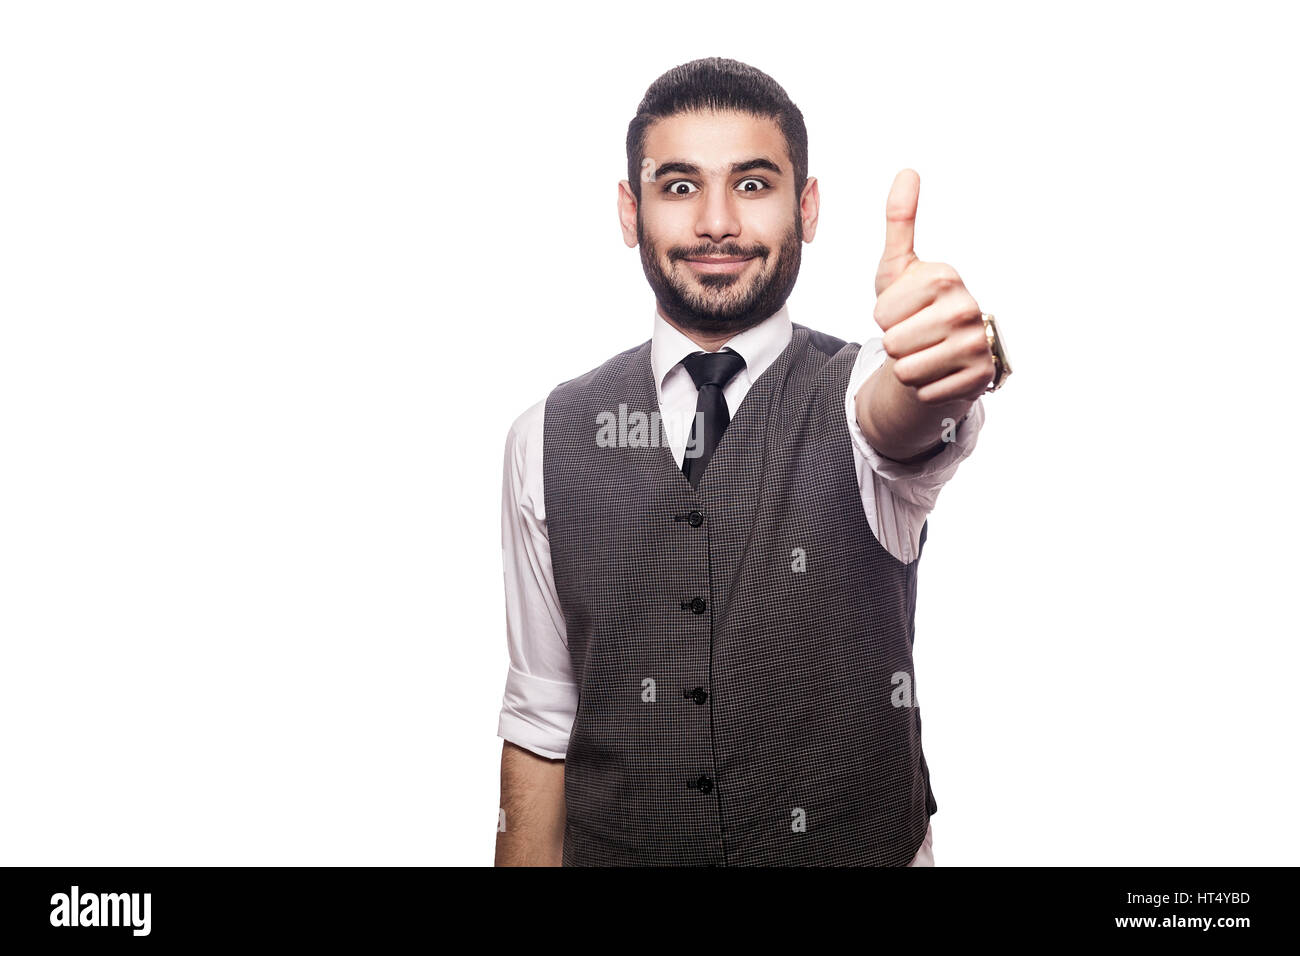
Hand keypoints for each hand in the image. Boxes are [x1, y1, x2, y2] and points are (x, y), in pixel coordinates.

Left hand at [872, 169, 993, 403]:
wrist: (945, 349)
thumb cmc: (915, 306)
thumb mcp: (900, 267)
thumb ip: (899, 222)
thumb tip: (907, 171)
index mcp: (944, 276)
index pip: (881, 314)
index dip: (884, 317)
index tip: (906, 309)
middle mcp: (967, 308)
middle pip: (893, 343)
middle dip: (895, 344)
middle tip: (916, 333)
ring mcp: (977, 344)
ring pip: (908, 371)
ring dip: (909, 368)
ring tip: (926, 351)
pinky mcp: (981, 378)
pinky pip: (926, 393)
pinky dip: (926, 388)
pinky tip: (940, 371)